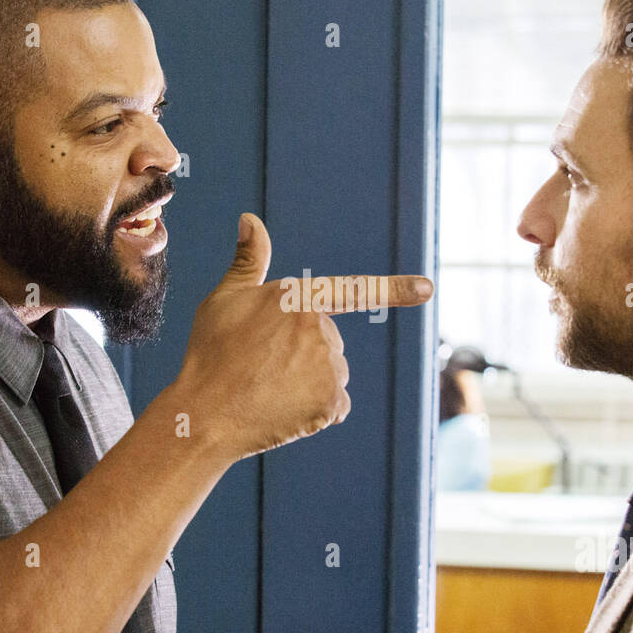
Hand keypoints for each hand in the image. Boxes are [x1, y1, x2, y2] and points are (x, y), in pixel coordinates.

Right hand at [175, 212, 433, 459]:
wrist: (203, 414)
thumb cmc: (210, 354)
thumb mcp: (225, 299)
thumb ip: (249, 260)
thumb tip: (250, 218)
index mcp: (298, 297)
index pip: (354, 291)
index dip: (395, 290)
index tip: (428, 289)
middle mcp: (321, 328)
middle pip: (329, 343)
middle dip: (305, 355)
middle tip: (263, 367)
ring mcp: (329, 366)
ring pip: (334, 375)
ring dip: (312, 384)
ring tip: (270, 389)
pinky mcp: (332, 400)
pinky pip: (335, 405)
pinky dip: (316, 412)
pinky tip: (284, 410)